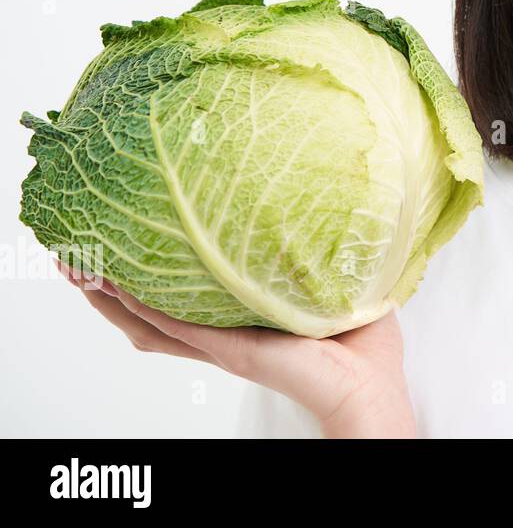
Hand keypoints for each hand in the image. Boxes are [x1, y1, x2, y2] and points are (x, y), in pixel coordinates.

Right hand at [53, 258, 414, 437]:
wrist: (371, 382)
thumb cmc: (364, 343)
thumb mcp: (340, 281)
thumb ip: (323, 247)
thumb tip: (329, 193)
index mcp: (243, 316)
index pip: (182, 295)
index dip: (147, 272)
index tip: (122, 236)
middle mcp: (224, 331)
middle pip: (149, 311)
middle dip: (110, 283)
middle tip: (78, 252)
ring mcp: (223, 343)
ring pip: (149, 324)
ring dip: (111, 297)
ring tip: (80, 267)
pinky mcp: (233, 351)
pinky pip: (178, 330)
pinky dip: (145, 309)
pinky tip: (121, 287)